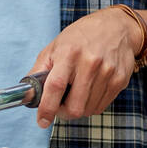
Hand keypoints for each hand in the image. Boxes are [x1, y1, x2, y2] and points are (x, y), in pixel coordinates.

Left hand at [26, 7, 141, 127]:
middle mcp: (90, 62)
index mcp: (69, 53)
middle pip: (75, 107)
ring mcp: (107, 72)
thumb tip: (27, 94)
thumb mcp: (55, 46)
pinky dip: (91, 105)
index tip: (42, 121)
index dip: (47, 108)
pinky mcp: (119, 80)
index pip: (56, 86)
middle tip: (60, 106)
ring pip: (88, 110)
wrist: (117, 26)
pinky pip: (101, 107)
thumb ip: (39, 70)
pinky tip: (89, 91)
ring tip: (76, 93)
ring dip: (78, 108)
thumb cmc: (81, 37)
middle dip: (63, 113)